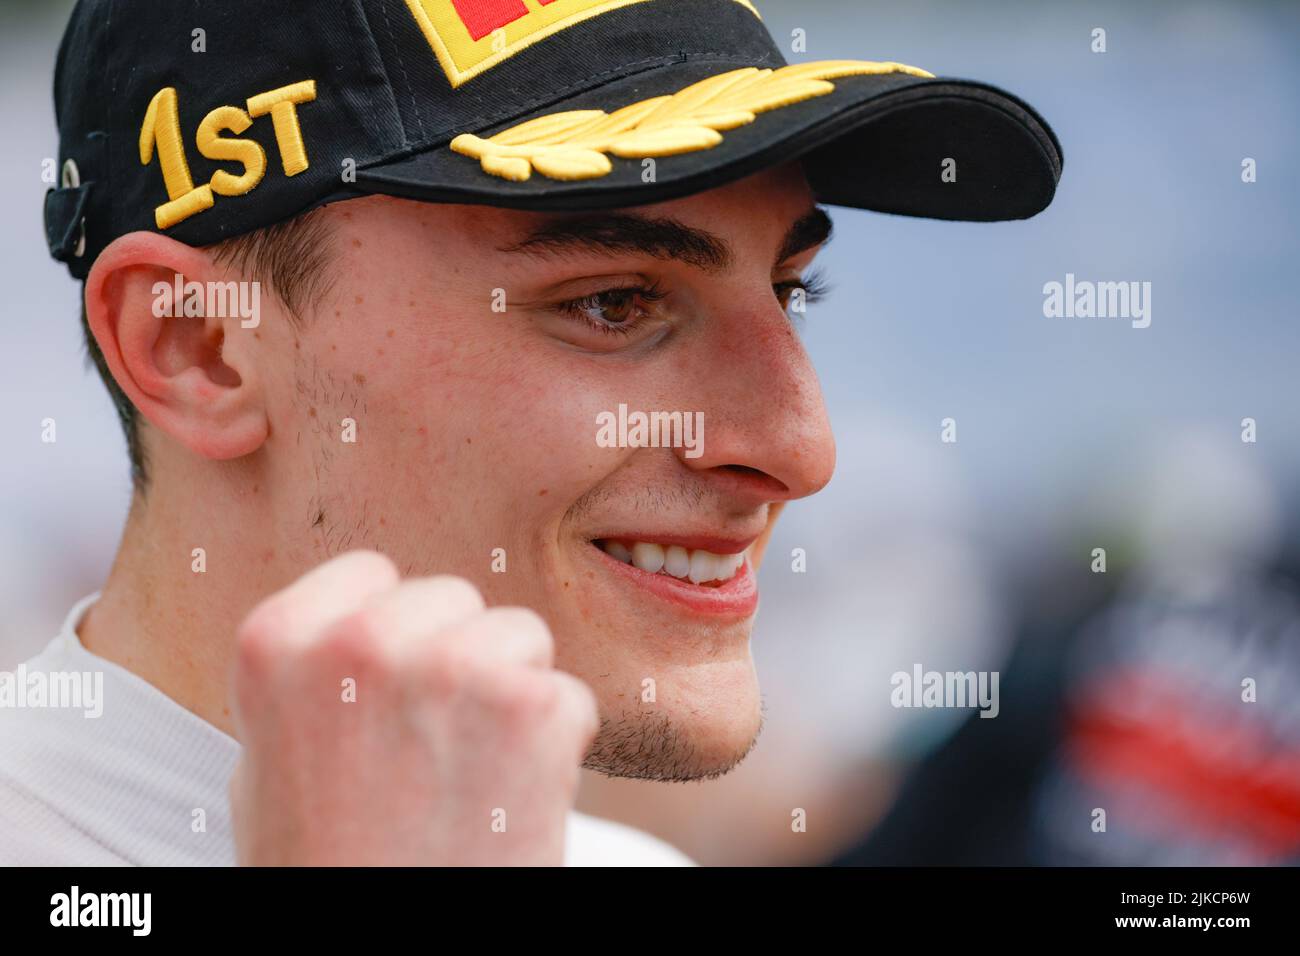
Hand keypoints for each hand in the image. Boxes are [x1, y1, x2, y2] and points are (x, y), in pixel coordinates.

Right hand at [228, 550, 597, 864]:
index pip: (372, 575)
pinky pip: (568, 696)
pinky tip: (509, 803)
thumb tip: (376, 610)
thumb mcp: (272, 756)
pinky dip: (557, 748)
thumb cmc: (325, 867)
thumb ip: (318, 669)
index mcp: (279, 641)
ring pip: (519, 635)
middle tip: (435, 750)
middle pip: (452, 599)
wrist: (385, 952)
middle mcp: (363, 639)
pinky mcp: (533, 708)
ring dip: (512, 696)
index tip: (388, 696)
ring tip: (470, 778)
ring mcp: (453, 668)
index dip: (394, 635)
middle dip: (457, 660)